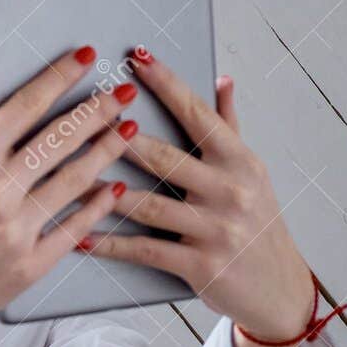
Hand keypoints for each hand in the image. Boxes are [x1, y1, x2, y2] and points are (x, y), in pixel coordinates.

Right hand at [0, 44, 133, 346]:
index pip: (24, 107)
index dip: (58, 78)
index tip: (85, 58)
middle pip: (58, 140)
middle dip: (96, 112)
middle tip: (121, 94)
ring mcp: (13, 230)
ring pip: (74, 180)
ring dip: (106, 151)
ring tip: (128, 131)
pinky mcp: (28, 264)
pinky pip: (74, 227)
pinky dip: (98, 205)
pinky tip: (115, 186)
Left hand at [82, 47, 316, 342]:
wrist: (280, 288)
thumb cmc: (259, 223)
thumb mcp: (251, 173)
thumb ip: (230, 127)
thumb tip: (222, 79)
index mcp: (240, 162)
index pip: (198, 115)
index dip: (167, 84)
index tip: (138, 57)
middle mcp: (230, 191)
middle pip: (165, 158)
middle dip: (121, 137)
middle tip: (83, 116)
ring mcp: (216, 229)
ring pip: (148, 205)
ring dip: (103, 191)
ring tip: (66, 177)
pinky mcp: (201, 265)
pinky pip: (145, 250)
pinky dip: (110, 245)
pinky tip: (80, 238)